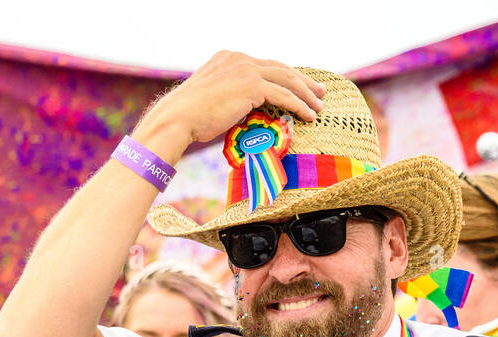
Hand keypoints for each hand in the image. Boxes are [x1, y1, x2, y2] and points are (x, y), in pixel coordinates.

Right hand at [137, 52, 324, 157]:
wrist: (178, 118)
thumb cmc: (190, 118)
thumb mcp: (211, 100)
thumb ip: (230, 97)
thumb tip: (243, 111)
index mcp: (229, 58)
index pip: (265, 66)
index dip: (284, 77)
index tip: (298, 87)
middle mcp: (239, 58)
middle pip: (280, 68)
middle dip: (302, 81)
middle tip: (319, 91)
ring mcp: (246, 69)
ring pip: (286, 79)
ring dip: (306, 93)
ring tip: (319, 106)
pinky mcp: (251, 85)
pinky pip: (284, 95)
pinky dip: (299, 105)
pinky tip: (309, 114)